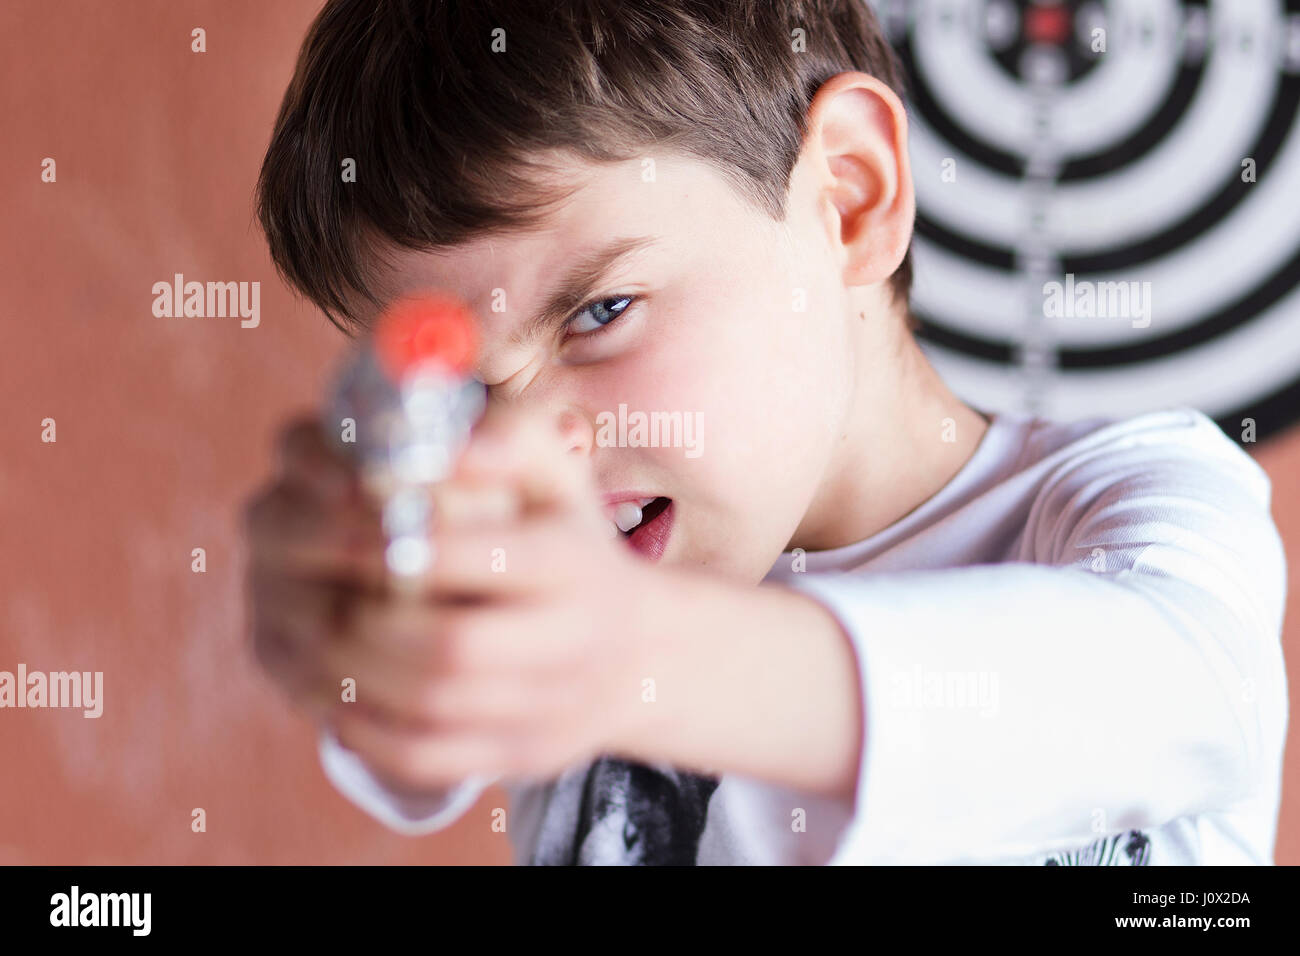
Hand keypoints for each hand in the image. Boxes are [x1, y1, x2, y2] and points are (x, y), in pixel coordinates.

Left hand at [243, 403, 663, 792]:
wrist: (636, 652)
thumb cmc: (568, 541)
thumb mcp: (557, 475)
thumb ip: (505, 439)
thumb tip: (445, 443)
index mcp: (576, 563)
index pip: (490, 560)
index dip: (405, 549)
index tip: (349, 531)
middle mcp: (574, 641)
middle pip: (453, 649)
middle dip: (367, 624)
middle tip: (320, 598)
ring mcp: (550, 709)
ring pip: (432, 711)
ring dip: (354, 676)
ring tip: (315, 641)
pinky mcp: (522, 758)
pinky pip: (429, 761)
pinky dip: (367, 733)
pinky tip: (335, 696)